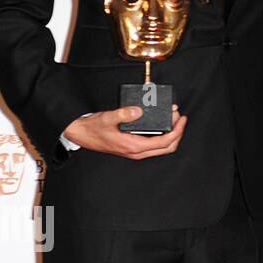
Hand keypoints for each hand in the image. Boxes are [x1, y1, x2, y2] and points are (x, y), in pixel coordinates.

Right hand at [61, 106, 186, 158]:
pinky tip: (161, 123)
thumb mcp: (108, 118)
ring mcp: (136, 151)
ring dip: (170, 134)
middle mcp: (137, 152)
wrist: (81, 134)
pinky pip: (154, 144)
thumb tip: (138, 111)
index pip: (164, 143)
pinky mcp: (133, 147)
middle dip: (177, 132)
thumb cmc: (94, 128)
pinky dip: (162, 135)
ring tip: (172, 118)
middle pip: (167, 148)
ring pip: (161, 147)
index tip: (181, 119)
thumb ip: (123, 114)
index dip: (177, 131)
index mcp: (134, 146)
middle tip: (179, 117)